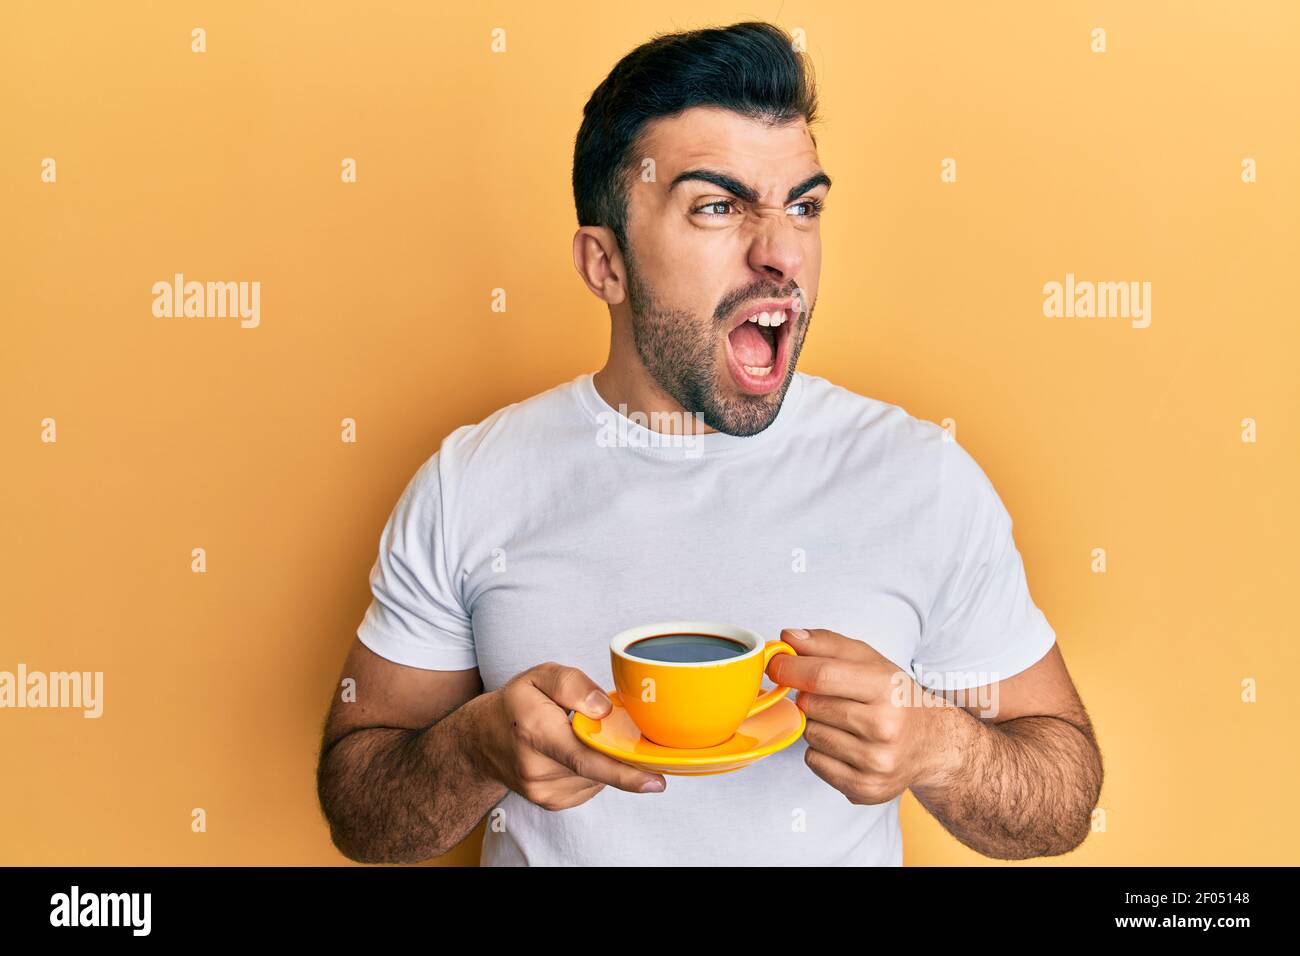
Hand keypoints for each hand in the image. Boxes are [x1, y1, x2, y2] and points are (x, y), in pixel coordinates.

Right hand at [468, 662, 666, 809]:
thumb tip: (604, 710)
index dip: (622, 771)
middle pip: (595, 766)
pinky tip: (576, 753)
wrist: (481, 741)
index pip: (584, 756)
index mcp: (534, 730)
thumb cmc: (516, 704)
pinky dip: (593, 770)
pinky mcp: (549, 802)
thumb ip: (573, 685)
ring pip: (595, 777)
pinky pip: (588, 786)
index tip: (654, 781)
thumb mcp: (539, 676)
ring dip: (602, 759)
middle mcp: (535, 767)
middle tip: (632, 746)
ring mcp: (541, 790)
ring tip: (581, 737)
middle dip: (618, 755)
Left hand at [770, 628, 958, 804]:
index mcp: (887, 687)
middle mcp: (885, 727)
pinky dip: (821, 751)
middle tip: (830, 697)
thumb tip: (788, 637)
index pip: (822, 676)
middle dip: (808, 697)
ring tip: (845, 722)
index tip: (775, 664)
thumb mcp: (869, 660)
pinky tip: (846, 745)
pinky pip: (814, 761)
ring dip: (816, 724)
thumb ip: (827, 644)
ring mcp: (876, 762)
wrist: (932, 743)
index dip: (790, 668)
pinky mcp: (865, 788)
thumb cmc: (894, 696)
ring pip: (810, 734)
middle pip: (811, 705)